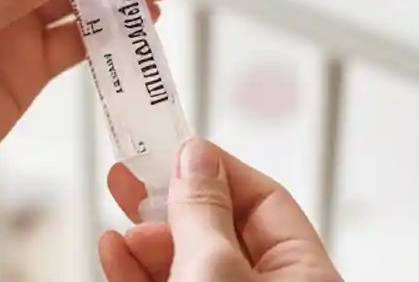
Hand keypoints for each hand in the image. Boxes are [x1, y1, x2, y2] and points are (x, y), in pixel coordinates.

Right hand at [99, 139, 341, 281]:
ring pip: (186, 262)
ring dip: (145, 238)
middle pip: (219, 229)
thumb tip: (197, 158)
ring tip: (117, 214)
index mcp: (304, 274)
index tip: (176, 148)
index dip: (218, 171)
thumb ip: (203, 210)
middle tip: (134, 171)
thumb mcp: (214, 268)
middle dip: (170, 202)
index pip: (266, 201)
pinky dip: (135, 271)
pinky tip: (114, 250)